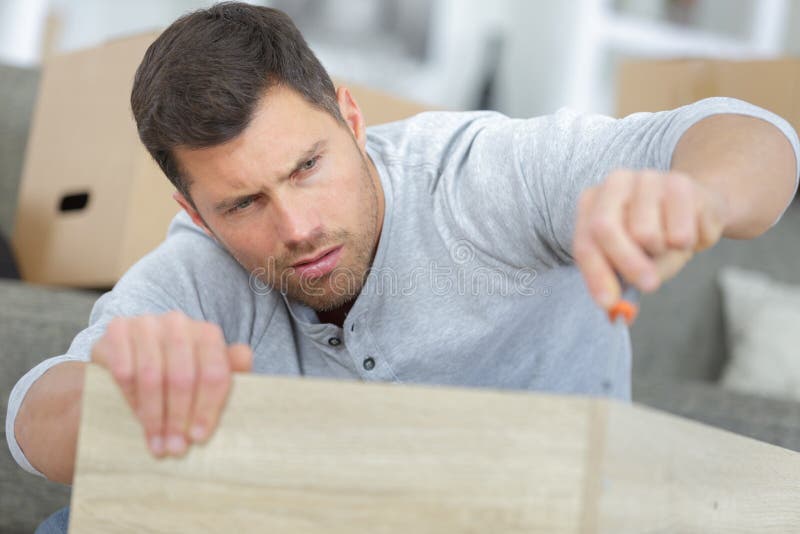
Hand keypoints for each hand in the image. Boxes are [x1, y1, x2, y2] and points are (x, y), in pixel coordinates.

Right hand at [90, 311, 252, 457]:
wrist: (132, 352)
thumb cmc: (177, 368)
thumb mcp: (206, 371)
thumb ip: (228, 369)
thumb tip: (244, 357)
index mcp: (206, 333)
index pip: (213, 372)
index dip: (207, 408)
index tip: (199, 438)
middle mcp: (178, 323)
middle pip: (183, 377)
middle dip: (178, 419)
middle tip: (175, 448)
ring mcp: (146, 324)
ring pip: (152, 377)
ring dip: (154, 416)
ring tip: (156, 443)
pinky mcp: (116, 330)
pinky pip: (124, 371)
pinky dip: (131, 399)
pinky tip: (137, 417)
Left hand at [573, 169, 727, 309]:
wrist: (698, 207)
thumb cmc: (656, 236)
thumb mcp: (633, 258)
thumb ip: (620, 279)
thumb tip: (615, 310)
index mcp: (593, 201)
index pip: (585, 244)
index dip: (595, 276)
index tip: (608, 303)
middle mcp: (615, 183)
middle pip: (605, 229)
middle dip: (625, 264)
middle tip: (648, 285)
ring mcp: (647, 178)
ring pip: (646, 234)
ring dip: (663, 254)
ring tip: (671, 246)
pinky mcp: (681, 183)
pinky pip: (681, 231)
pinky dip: (689, 245)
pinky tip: (690, 235)